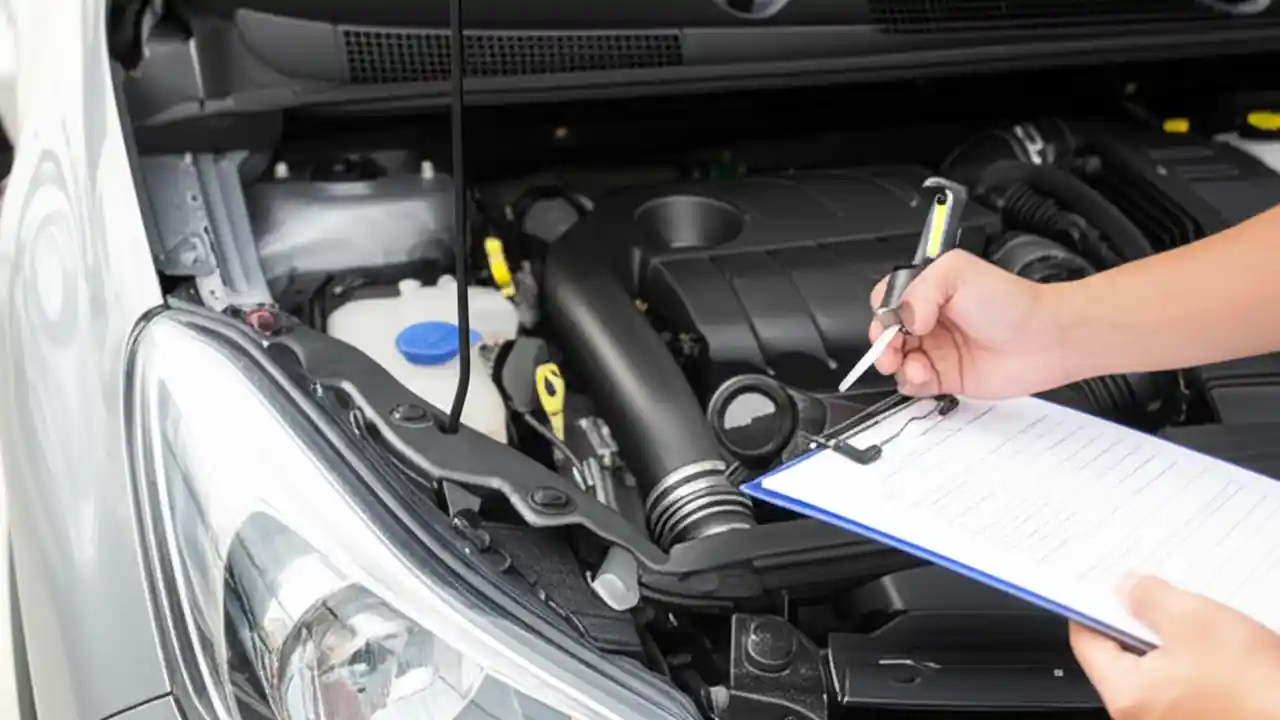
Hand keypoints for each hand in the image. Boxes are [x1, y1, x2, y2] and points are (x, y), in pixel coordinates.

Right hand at [868, 250, 1081, 397]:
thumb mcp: (957, 273)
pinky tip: (925, 374)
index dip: (882, 315)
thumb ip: (919, 290)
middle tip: (891, 349)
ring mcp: (936, 350)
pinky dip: (912, 382)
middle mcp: (929, 321)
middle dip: (882, 344)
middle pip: (886, 336)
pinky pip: (914, 384)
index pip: (887, 303)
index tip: (890, 323)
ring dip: (897, 365)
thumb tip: (901, 319)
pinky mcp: (945, 377)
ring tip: (915, 364)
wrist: (1044, 339)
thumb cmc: (1011, 302)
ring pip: (897, 362)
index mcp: (928, 293)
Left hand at [1070, 575, 1279, 718]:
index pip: (1086, 641)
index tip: (1103, 585)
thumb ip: (1147, 598)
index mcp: (1127, 694)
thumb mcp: (1193, 619)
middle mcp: (1141, 716)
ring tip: (1191, 617)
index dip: (1091, 606)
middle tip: (1152, 593)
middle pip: (1118, 656)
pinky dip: (1189, 660)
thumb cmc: (1255, 684)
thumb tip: (1123, 589)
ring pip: (1153, 669)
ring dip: (1166, 639)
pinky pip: (1181, 684)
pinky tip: (1214, 645)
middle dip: (1134, 621)